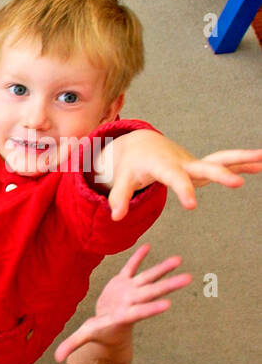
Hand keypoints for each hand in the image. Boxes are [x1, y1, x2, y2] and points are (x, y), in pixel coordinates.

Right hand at [54, 244, 190, 363]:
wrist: (108, 324)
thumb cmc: (98, 332)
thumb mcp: (85, 336)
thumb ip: (73, 343)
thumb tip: (56, 358)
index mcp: (124, 316)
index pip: (140, 312)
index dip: (151, 309)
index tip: (168, 304)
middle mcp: (132, 302)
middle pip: (152, 293)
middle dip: (169, 285)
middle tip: (188, 279)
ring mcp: (130, 291)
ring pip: (148, 278)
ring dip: (163, 268)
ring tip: (179, 259)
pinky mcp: (123, 282)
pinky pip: (132, 267)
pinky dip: (138, 258)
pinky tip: (148, 246)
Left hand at [99, 131, 257, 219]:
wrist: (142, 145)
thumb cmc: (131, 165)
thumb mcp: (122, 179)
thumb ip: (119, 198)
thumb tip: (116, 217)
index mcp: (163, 166)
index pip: (174, 179)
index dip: (182, 191)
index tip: (191, 206)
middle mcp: (182, 162)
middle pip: (204, 167)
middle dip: (220, 175)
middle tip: (237, 185)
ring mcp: (194, 163)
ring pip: (220, 159)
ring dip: (241, 159)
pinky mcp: (200, 166)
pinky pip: (223, 162)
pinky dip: (242, 162)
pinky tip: (260, 164)